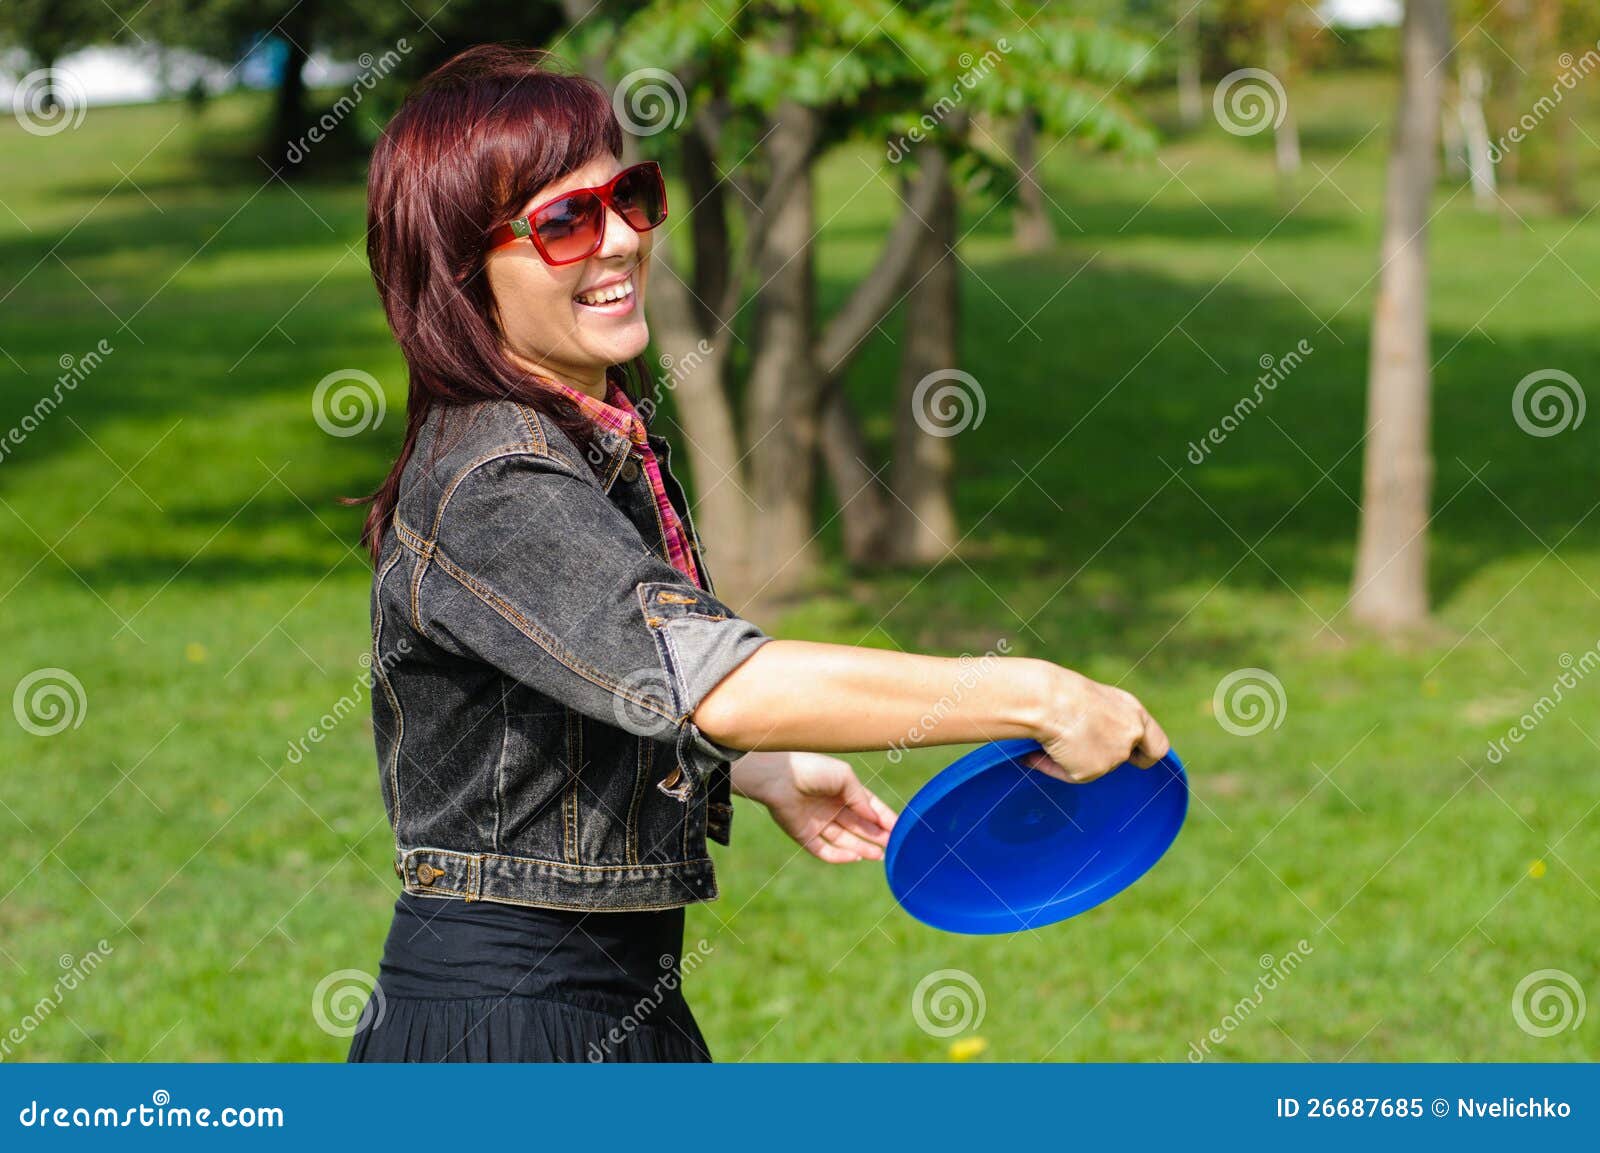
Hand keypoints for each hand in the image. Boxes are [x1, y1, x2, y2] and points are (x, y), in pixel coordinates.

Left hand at [732, 751, 897, 862]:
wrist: (779, 777)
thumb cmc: (812, 769)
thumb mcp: (844, 777)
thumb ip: (861, 798)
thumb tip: (875, 819)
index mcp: (842, 790)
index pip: (868, 806)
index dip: (883, 818)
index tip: (899, 828)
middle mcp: (831, 807)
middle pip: (858, 826)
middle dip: (876, 835)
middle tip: (893, 845)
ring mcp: (818, 823)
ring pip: (845, 841)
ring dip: (863, 848)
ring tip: (880, 855)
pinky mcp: (805, 836)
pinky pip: (825, 850)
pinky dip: (840, 856)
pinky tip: (855, 856)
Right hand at [1023, 667, 1170, 783]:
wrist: (1048, 701)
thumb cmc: (1064, 693)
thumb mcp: (1096, 701)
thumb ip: (1107, 721)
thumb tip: (1093, 738)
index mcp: (1134, 714)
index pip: (1158, 745)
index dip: (1146, 753)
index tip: (1135, 757)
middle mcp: (1131, 736)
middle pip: (1126, 758)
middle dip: (1109, 758)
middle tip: (1086, 753)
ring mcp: (1114, 757)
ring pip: (1095, 766)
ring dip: (1075, 758)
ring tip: (1052, 739)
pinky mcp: (1092, 772)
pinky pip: (1070, 774)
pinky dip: (1056, 766)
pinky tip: (1041, 751)